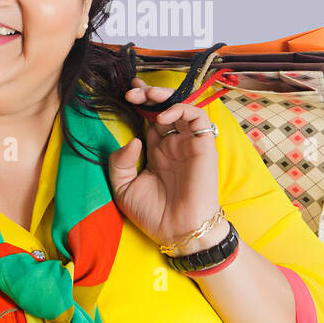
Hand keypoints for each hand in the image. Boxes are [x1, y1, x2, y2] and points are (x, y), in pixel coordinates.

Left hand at [106, 77, 225, 251]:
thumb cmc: (152, 212)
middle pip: (163, 107)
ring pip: (182, 106)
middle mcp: (172, 143)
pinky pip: (198, 118)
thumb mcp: (123, 186)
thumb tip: (132, 139)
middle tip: (131, 91)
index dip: (139, 102)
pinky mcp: (203, 146)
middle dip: (147, 94)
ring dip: (164, 96)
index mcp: (155, 150)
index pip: (147, 117)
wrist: (177, 230)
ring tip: (146, 96)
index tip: (124, 93)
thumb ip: (120, 162)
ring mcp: (188, 143)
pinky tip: (162, 116)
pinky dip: (181, 109)